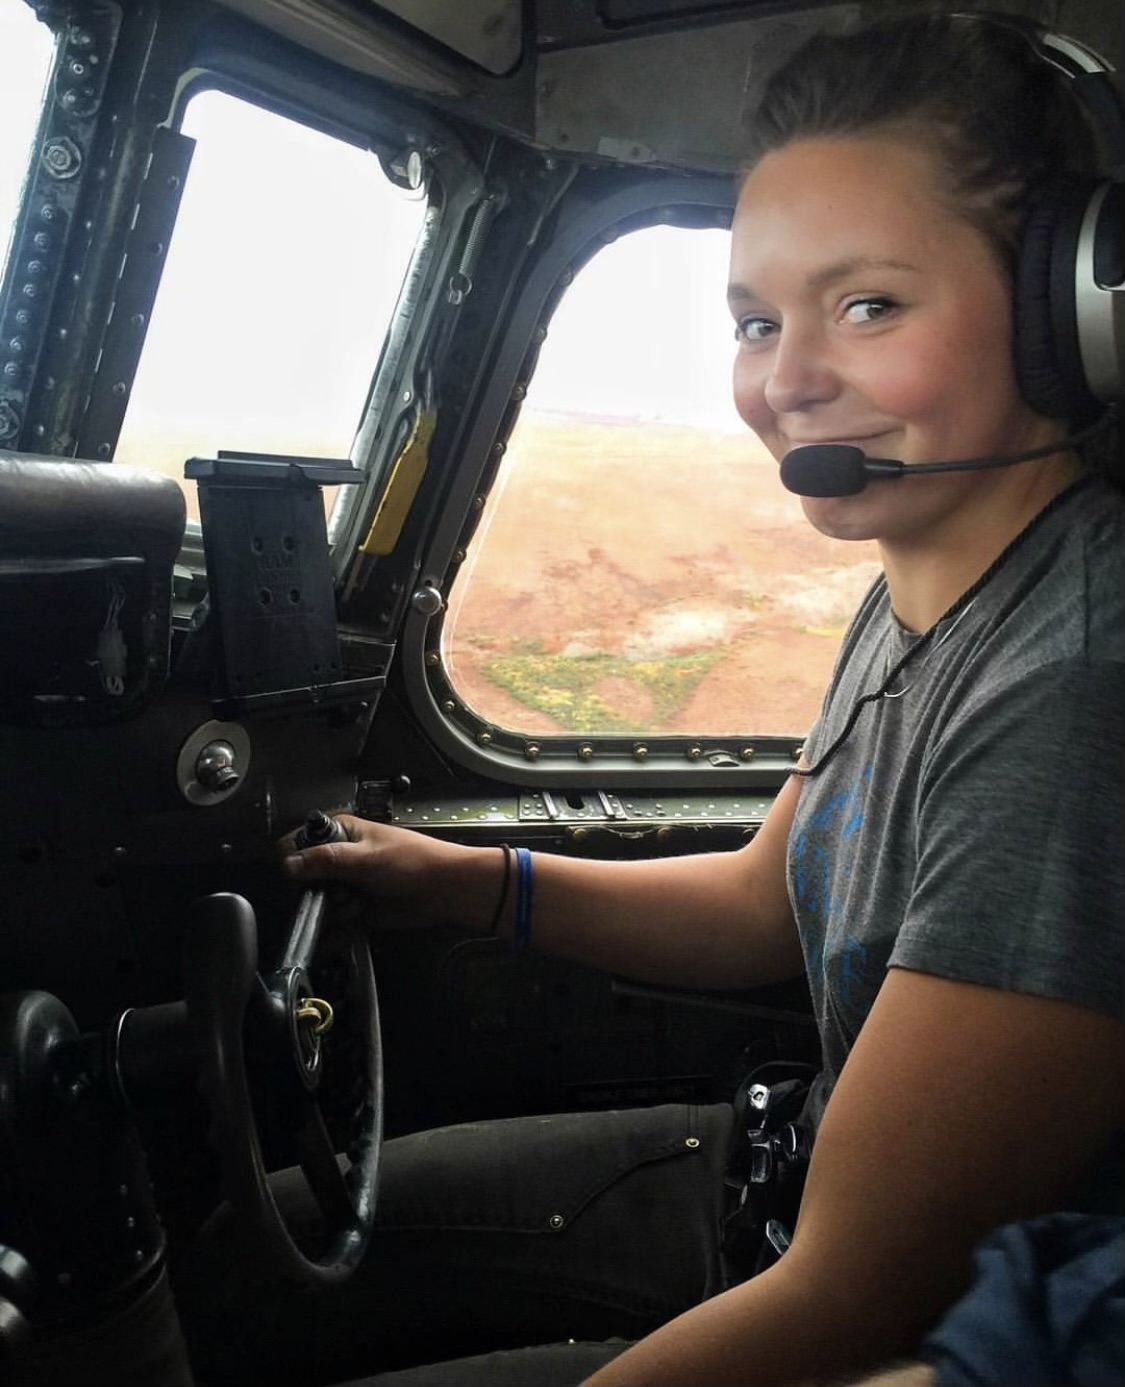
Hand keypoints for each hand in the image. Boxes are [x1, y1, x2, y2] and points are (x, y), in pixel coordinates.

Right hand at [280, 814, 458, 921]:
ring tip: (356, 905)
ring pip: (319, 904)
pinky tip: (334, 935)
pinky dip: (333, 932)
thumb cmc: (411, 862)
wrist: (447, 889)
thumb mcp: (365, 857)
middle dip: (317, 893)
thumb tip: (287, 865)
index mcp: (341, 833)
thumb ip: (325, 861)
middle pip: (305, 880)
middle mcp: (341, 858)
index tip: (304, 878)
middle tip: (338, 894)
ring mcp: (349, 885)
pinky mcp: (358, 909)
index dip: (296, 863)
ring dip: (333, 910)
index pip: (299, 844)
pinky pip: (336, 924)